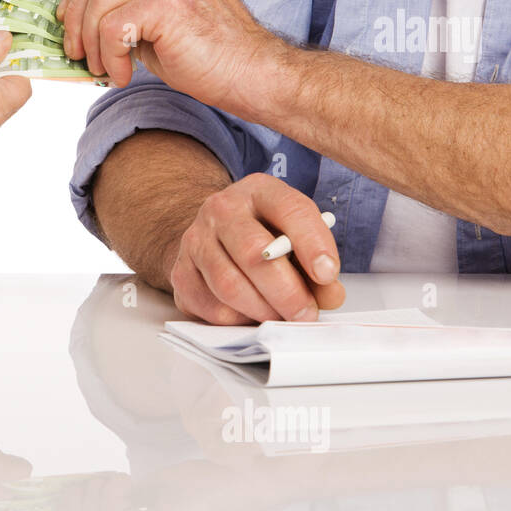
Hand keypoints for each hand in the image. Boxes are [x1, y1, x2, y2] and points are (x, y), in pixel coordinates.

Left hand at [56, 0, 284, 113]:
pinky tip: (123, 74)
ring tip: (102, 68)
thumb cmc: (214, 60)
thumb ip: (132, 11)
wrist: (256, 78)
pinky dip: (109, 55)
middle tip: (76, 53)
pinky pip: (114, 26)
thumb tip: (84, 24)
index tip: (68, 22)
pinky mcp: (171, 2)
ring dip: (91, 40)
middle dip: (78, 17)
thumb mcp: (164, 25)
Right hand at [165, 173, 344, 323]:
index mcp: (259, 191)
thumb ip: (318, 264)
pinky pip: (210, 306)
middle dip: (286, 291)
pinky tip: (251, 314)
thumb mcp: (297, 235)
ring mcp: (195, 241)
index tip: (327, 274)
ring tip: (281, 318)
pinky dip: (238, 319)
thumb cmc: (264, 235)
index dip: (312, 244)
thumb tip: (329, 294)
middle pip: (253, 253)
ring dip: (263, 310)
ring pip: (229, 285)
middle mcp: (221, 210)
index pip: (289, 210)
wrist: (214, 235)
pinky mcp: (181, 273)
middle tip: (306, 314)